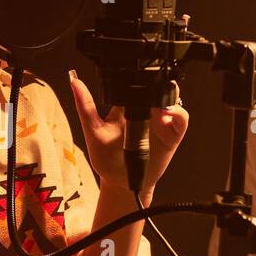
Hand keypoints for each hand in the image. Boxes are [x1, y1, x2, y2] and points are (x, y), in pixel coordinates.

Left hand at [67, 70, 188, 200]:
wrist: (122, 183)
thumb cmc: (106, 158)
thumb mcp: (93, 133)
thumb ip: (85, 108)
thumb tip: (74, 82)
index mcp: (127, 105)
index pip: (135, 82)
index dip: (138, 75)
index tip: (136, 73)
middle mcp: (145, 109)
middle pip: (158, 86)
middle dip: (159, 83)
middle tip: (151, 88)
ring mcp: (160, 121)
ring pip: (172, 99)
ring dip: (169, 97)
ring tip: (159, 106)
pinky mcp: (172, 134)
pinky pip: (181, 119)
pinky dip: (178, 115)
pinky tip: (167, 118)